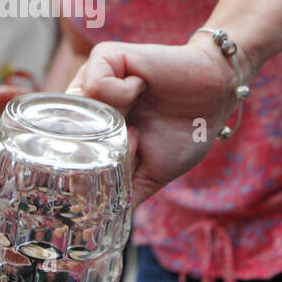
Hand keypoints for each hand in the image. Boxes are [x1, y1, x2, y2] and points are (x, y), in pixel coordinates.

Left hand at [66, 38, 238, 208]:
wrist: (216, 94)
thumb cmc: (186, 129)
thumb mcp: (151, 172)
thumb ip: (125, 193)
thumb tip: (103, 225)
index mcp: (95, 128)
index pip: (65, 150)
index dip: (88, 165)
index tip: (122, 163)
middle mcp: (89, 103)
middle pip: (69, 136)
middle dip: (102, 150)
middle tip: (136, 142)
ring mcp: (95, 79)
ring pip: (80, 112)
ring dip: (115, 125)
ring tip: (140, 118)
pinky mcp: (108, 57)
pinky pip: (96, 84)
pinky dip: (123, 93)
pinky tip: (142, 88)